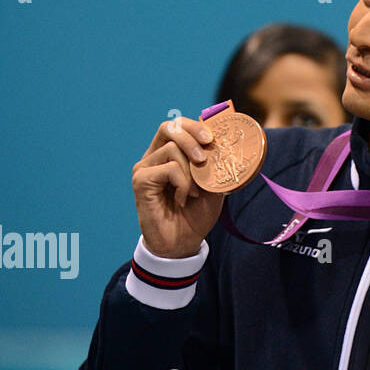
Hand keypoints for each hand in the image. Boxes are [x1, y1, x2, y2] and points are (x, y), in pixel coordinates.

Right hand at [132, 116, 224, 258]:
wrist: (182, 243)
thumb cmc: (196, 213)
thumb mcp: (214, 185)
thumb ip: (217, 164)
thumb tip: (228, 143)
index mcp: (170, 154)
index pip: (178, 125)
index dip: (195, 126)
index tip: (212, 138)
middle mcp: (154, 157)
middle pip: (170, 127)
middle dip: (192, 137)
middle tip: (205, 157)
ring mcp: (145, 168)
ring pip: (172, 148)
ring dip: (192, 171)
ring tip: (195, 193)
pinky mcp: (140, 181)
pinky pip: (168, 168)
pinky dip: (183, 183)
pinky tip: (183, 199)